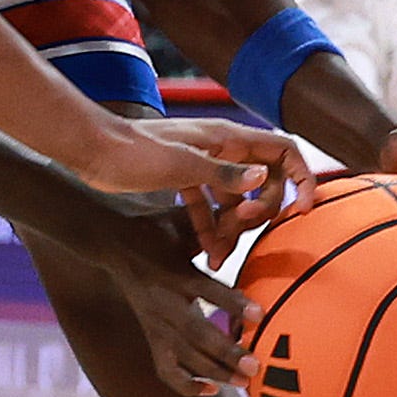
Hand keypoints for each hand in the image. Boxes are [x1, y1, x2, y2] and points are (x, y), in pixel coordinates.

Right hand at [84, 211, 264, 396]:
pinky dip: (186, 385)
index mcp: (175, 272)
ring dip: (214, 372)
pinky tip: (211, 391)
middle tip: (255, 365)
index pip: (207, 290)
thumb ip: (216, 222)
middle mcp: (164, 302)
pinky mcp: (150, 335)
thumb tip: (255, 209)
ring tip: (245, 382)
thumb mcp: (183, 220)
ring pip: (184, 356)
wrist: (111, 241)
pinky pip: (165, 368)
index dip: (233, 303)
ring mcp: (155, 323)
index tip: (259, 315)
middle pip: (196, 334)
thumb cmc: (156, 227)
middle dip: (226, 352)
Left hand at [143, 116, 311, 261]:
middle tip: (243, 232)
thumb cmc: (135, 152)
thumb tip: (261, 179)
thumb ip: (224, 174)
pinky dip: (210, 228)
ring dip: (232, 228)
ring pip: (233, 200)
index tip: (303, 209)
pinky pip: (208, 207)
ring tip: (218, 257)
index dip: (301, 177)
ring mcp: (202, 165)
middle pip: (261, 182)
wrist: (93, 150)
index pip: (282, 151)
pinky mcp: (183, 181)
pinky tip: (206, 254)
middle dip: (259, 212)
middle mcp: (220, 149)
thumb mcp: (183, 166)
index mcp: (227, 139)